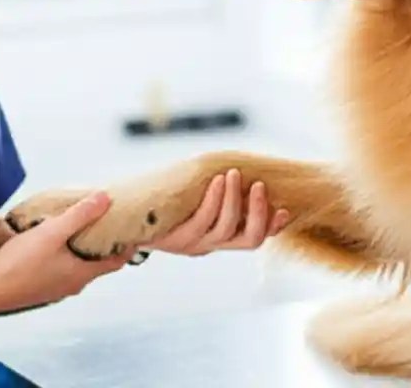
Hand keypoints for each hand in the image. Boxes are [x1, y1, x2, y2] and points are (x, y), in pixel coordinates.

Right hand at [0, 192, 132, 313]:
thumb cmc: (21, 262)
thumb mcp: (53, 232)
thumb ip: (80, 215)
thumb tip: (105, 198)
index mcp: (83, 273)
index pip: (117, 261)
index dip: (127, 246)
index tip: (131, 229)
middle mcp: (74, 285)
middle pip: (100, 264)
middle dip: (105, 245)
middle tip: (106, 222)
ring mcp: (57, 290)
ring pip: (80, 268)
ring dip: (85, 250)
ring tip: (81, 228)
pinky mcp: (42, 289)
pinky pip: (63, 272)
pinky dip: (68, 257)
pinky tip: (55, 244)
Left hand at [146, 169, 290, 256]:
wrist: (126, 216)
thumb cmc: (165, 199)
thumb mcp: (196, 194)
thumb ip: (220, 188)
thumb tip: (243, 166)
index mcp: (221, 238)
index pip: (256, 238)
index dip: (273, 227)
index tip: (285, 209)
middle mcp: (212, 244)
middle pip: (250, 239)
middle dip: (259, 212)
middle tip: (259, 184)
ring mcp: (195, 244)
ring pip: (226, 228)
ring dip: (233, 198)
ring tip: (232, 174)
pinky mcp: (177, 239)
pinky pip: (202, 221)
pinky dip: (214, 199)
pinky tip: (216, 180)